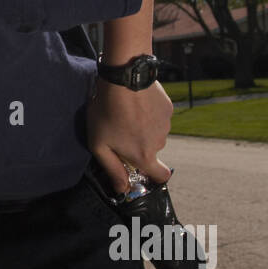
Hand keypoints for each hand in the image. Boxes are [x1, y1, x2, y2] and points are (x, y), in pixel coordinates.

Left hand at [85, 76, 173, 194]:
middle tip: (120, 131)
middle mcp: (159, 142)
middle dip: (139, 145)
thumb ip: (112, 169)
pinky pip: (158, 116)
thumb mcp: (100, 145)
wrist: (123, 79)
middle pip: (152, 151)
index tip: (141, 169)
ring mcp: (166, 124)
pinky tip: (135, 103)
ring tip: (125, 113)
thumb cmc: (107, 112)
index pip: (161, 176)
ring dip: (143, 128)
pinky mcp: (167, 108)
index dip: (153, 176)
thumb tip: (122, 189)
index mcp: (144, 155)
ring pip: (155, 132)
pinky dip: (149, 113)